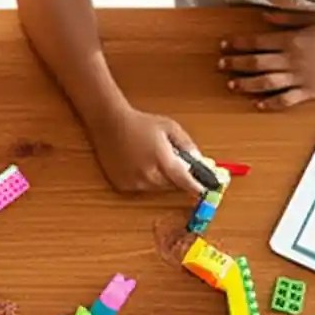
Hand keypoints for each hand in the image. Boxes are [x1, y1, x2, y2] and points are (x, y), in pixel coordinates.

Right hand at [87, 107, 207, 194]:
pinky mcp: (123, 185)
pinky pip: (141, 187)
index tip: (205, 190)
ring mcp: (134, 182)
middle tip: (175, 164)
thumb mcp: (169, 128)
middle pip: (171, 186)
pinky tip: (140, 163)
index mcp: (161, 160)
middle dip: (176, 177)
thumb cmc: (140, 123)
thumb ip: (187, 145)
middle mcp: (148, 175)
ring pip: (156, 188)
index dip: (196, 187)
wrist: (110, 124)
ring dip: (161, 178)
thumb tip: (200, 161)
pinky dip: (145, 179)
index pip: (184, 181)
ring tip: (153, 158)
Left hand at [219, 9, 314, 110]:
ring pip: (266, 82)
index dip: (238, 44)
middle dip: (235, 63)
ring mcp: (299, 77)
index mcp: (292, 40)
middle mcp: (292, 59)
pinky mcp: (308, 92)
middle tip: (221, 65)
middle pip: (257, 62)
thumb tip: (263, 16)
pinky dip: (270, 102)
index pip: (258, 42)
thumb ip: (287, 17)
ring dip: (246, 84)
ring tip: (231, 84)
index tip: (224, 45)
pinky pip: (285, 99)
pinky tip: (257, 104)